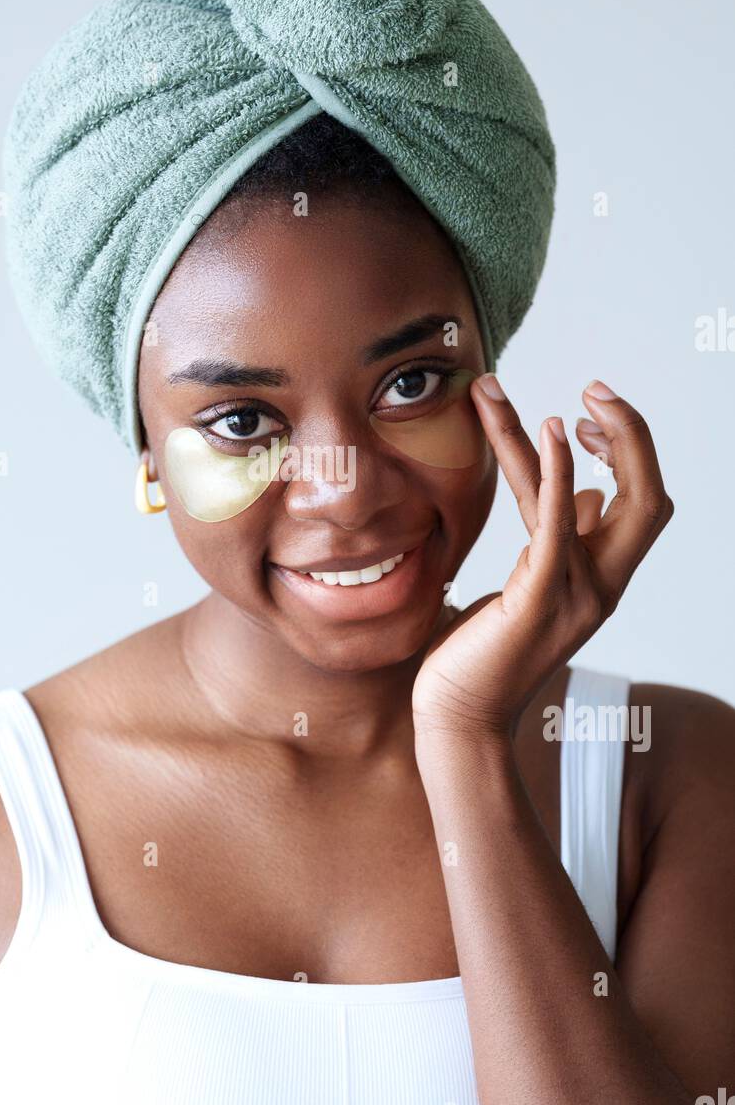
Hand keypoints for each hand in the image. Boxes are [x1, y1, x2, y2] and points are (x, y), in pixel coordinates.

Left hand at [412, 377, 673, 746]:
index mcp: (599, 578)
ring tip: (519, 391)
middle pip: (648, 497)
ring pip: (591, 498)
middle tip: (594, 387)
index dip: (625, 451)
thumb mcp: (527, 584)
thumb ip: (557, 542)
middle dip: (631, 435)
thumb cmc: (479, 651)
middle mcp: (600, 585)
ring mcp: (575, 594)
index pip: (638, 500)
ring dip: (553, 436)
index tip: (584, 413)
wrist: (456, 717)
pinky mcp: (539, 599)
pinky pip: (558, 527)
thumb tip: (580, 494)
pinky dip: (558, 473)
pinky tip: (551, 429)